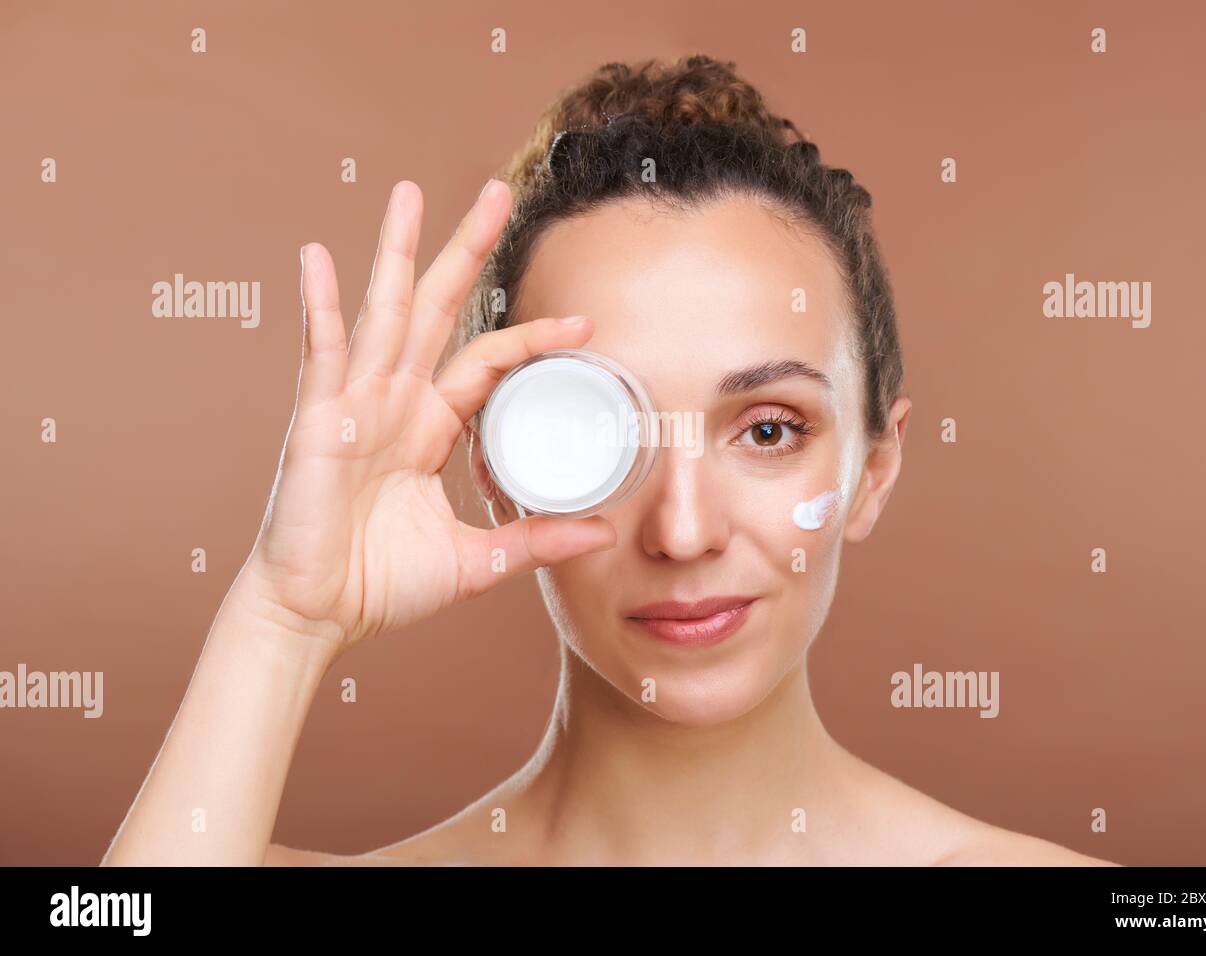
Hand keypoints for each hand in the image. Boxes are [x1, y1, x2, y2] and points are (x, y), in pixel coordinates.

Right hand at [236, 180, 615, 656]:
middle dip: (465, 252)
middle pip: (437, 311)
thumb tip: (601, 532)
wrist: (318, 617)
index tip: (583, 326)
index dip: (530, 340)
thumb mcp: (476, 560)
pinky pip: (321, 355)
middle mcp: (393, 404)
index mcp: (428, 428)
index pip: (485, 363)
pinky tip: (316, 256)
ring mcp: (353, 406)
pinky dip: (319, 307)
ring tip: (410, 193)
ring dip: (397, 252)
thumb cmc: (380, 585)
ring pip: (384, 313)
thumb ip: (533, 539)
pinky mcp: (316, 422)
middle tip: (496, 192)